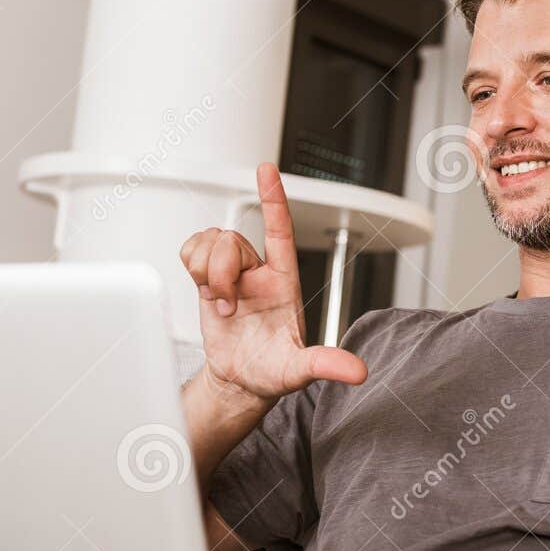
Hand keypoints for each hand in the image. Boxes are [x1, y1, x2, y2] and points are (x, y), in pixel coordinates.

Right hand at [179, 163, 367, 403]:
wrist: (239, 380)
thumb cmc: (271, 370)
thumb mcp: (300, 370)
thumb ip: (325, 365)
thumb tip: (357, 371)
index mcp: (284, 281)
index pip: (280, 229)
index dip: (273, 199)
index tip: (266, 169)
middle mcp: (258, 270)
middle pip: (232, 240)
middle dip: (223, 273)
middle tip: (229, 308)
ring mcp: (232, 272)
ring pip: (210, 241)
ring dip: (207, 273)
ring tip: (220, 304)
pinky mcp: (208, 278)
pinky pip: (192, 249)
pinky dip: (192, 266)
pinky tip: (206, 291)